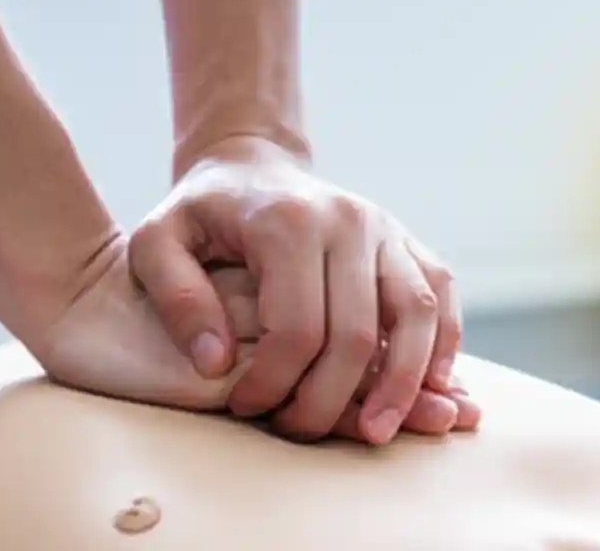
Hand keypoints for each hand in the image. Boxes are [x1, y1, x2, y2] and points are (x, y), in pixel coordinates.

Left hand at [33, 247, 479, 440]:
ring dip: (404, 384)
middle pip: (357, 333)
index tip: (246, 408)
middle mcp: (346, 220)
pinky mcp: (406, 238)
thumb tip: (215, 365)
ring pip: (415, 315)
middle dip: (332, 400)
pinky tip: (431, 386)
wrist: (250, 166)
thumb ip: (175, 298)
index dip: (274, 384)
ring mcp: (384, 227)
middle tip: (300, 432)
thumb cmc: (200, 214)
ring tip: (379, 432)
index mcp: (286, 223)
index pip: (295, 329)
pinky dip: (444, 343)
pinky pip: (440, 294)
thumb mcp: (155, 242)